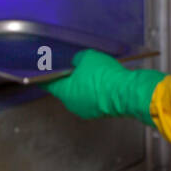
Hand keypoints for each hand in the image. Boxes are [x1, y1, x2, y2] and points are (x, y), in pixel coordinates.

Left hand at [45, 49, 165, 126]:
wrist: (126, 92)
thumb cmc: (102, 75)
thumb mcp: (88, 57)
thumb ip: (78, 59)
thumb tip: (77, 62)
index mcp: (63, 91)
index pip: (48, 84)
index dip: (47, 76)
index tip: (43, 72)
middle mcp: (71, 104)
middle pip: (66, 90)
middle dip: (70, 80)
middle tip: (77, 68)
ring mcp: (86, 110)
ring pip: (81, 96)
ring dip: (85, 87)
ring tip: (94, 74)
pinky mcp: (101, 113)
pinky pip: (94, 100)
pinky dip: (96, 93)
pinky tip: (105, 83)